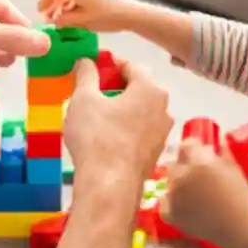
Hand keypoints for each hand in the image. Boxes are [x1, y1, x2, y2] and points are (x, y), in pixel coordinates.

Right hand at [37, 0, 139, 31]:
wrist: (131, 13)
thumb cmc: (108, 17)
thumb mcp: (83, 21)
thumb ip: (66, 20)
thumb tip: (55, 21)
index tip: (42, 11)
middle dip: (52, 0)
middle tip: (48, 13)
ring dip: (61, 2)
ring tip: (59, 18)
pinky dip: (71, 3)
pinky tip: (73, 16)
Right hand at [63, 58, 171, 181]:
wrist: (109, 186)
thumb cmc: (97, 136)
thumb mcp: (83, 99)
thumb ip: (85, 75)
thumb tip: (86, 61)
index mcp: (151, 89)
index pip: (131, 65)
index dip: (110, 64)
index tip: (92, 69)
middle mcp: (164, 109)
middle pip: (138, 89)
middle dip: (115, 88)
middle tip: (90, 93)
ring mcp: (162, 134)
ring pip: (139, 112)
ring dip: (120, 110)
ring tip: (94, 116)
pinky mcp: (155, 154)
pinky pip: (139, 132)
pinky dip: (124, 129)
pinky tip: (104, 137)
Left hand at [161, 140, 247, 247]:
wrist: (238, 230)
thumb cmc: (241, 199)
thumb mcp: (234, 170)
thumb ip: (221, 153)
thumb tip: (214, 143)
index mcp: (199, 162)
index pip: (187, 145)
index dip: (194, 149)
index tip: (199, 154)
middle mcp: (181, 176)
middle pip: (176, 163)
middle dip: (186, 167)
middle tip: (199, 178)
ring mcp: (172, 194)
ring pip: (170, 182)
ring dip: (179, 184)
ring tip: (196, 196)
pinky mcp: (167, 212)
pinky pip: (165, 200)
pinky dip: (173, 203)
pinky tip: (188, 208)